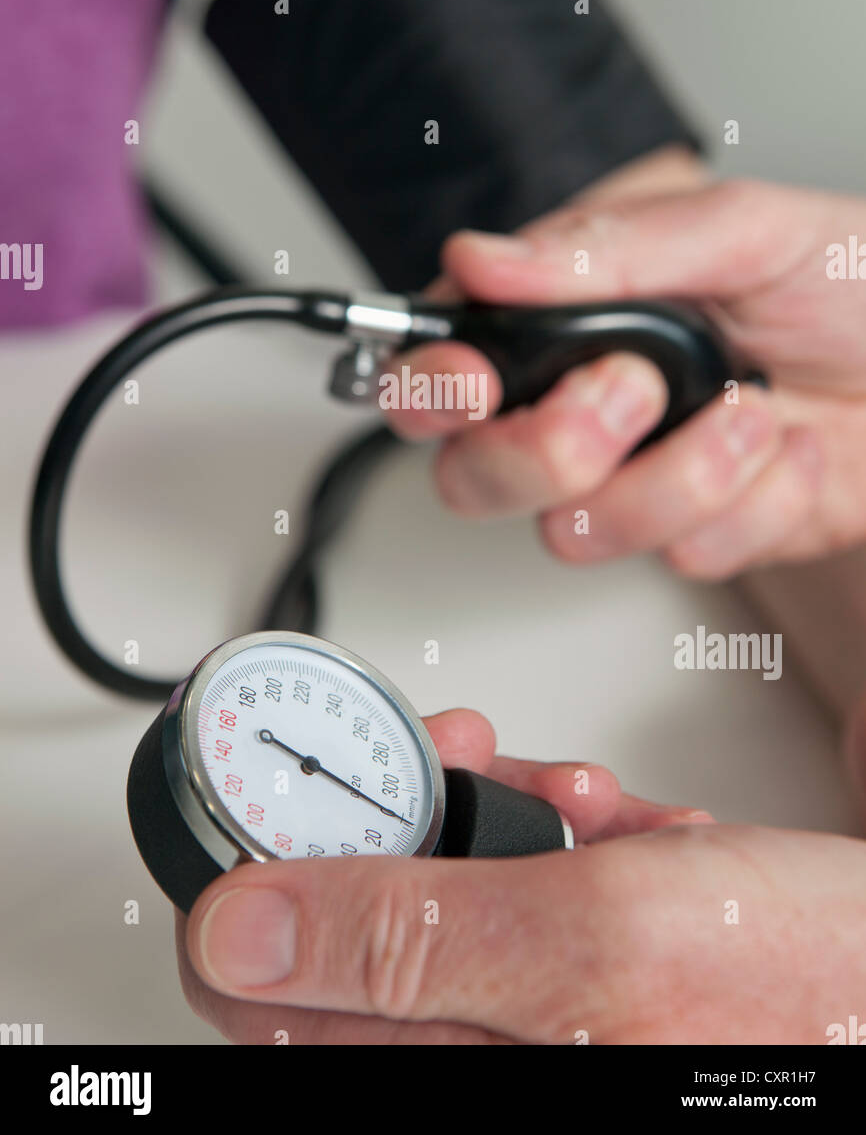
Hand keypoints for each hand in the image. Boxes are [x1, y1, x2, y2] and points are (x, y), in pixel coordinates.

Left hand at [176, 707, 709, 1043]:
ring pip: (447, 874)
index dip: (249, 866)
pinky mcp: (575, 962)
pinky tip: (622, 826)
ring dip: (503, 809)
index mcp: (444, 1066)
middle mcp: (474, 1049)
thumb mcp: (590, 939)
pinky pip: (524, 874)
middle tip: (459, 767)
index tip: (282, 775)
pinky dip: (564, 826)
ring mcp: (528, 1006)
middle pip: (357, 909)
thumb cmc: (800, 988)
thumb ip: (410, 936)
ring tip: (580, 803)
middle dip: (412, 813)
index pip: (257, 981)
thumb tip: (242, 926)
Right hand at [387, 179, 865, 577]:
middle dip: (549, 449)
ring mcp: (633, 479)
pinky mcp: (698, 532)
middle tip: (632, 392)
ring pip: (575, 535)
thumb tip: (481, 257)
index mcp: (561, 322)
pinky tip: (789, 450)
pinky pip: (684, 555)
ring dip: (680, 474)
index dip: (429, 390)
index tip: (470, 384)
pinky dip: (756, 501)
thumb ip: (607, 249)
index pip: (436, 371)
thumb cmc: (850, 284)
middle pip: (473, 478)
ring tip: (749, 407)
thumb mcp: (740, 231)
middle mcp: (579, 408)